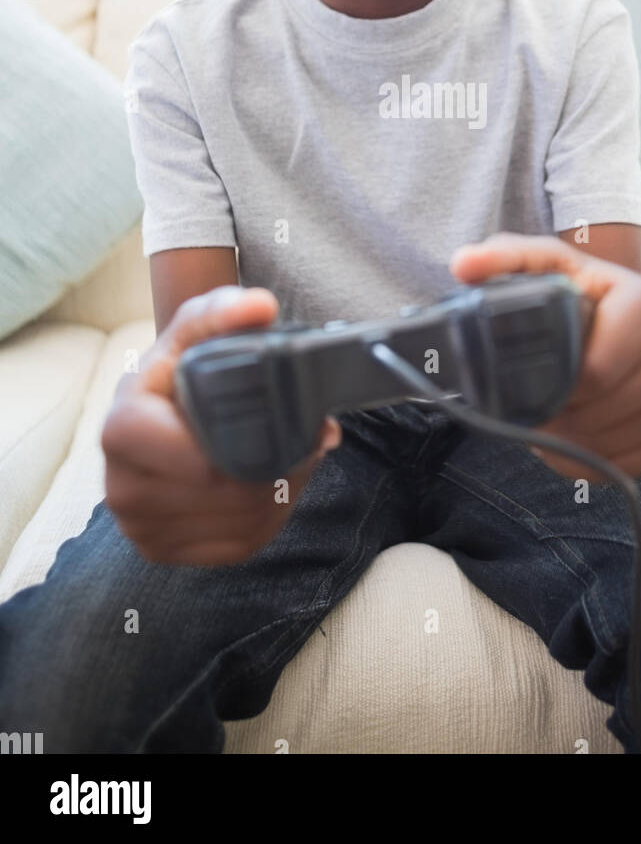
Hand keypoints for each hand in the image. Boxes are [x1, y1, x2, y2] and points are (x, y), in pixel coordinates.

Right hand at [101, 286, 340, 564]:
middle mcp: (121, 486)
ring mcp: (141, 527)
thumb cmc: (180, 369)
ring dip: (277, 494)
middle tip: (301, 441)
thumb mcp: (194, 330)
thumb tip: (260, 306)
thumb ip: (224, 311)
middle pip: (220, 495)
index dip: (230, 448)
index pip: (184, 456)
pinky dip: (267, 519)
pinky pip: (235, 546)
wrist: (162, 410)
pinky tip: (270, 487)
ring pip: (236, 523)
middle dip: (270, 469)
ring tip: (286, 459)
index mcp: (122, 429)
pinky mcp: (165, 552)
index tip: (269, 432)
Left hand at [449, 233, 640, 482]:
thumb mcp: (546, 267)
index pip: (597, 372)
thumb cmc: (579, 293)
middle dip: (561, 415)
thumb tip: (464, 265)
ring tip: (552, 418)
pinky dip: (591, 461)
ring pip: (615, 444)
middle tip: (533, 406)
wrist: (623, 315)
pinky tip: (576, 435)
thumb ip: (506, 260)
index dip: (555, 385)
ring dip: (572, 440)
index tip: (529, 382)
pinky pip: (629, 467)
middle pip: (606, 412)